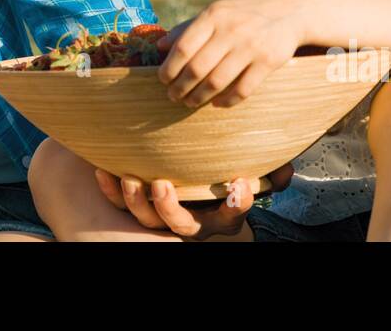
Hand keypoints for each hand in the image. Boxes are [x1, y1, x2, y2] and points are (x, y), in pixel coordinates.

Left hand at [95, 163, 293, 239]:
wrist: (189, 165)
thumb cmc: (225, 169)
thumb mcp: (252, 171)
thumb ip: (270, 172)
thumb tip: (286, 170)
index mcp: (221, 214)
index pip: (232, 215)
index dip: (236, 204)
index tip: (239, 184)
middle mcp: (193, 219)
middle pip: (180, 225)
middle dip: (169, 208)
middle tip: (162, 183)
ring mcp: (164, 213)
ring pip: (147, 219)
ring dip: (136, 201)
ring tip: (131, 178)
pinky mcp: (139, 201)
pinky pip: (120, 204)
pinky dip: (111, 189)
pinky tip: (104, 170)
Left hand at [157, 0, 309, 107]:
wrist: (290, 9)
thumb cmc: (244, 13)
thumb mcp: (217, 11)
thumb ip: (189, 28)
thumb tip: (160, 46)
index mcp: (214, 15)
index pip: (183, 47)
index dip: (169, 68)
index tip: (162, 80)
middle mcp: (231, 30)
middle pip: (197, 68)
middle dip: (180, 87)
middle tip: (173, 97)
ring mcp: (251, 46)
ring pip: (217, 82)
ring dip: (198, 97)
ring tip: (190, 102)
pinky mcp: (268, 61)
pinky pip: (242, 90)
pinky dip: (226, 101)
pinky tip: (216, 103)